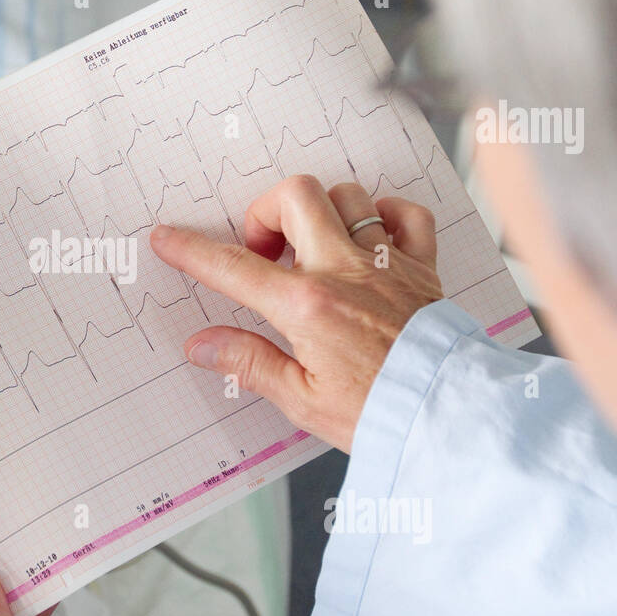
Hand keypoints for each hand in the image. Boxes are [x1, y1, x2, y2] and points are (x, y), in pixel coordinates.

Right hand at [149, 176, 443, 452]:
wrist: (447, 419)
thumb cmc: (377, 414)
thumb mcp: (301, 398)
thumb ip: (249, 362)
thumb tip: (202, 345)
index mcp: (308, 306)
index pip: (235, 267)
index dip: (193, 250)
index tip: (169, 238)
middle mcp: (346, 272)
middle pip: (296, 196)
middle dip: (266, 212)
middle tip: (263, 252)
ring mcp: (387, 264)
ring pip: (347, 197)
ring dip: (321, 214)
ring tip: (313, 250)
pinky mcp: (423, 268)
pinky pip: (408, 215)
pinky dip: (385, 216)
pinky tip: (369, 240)